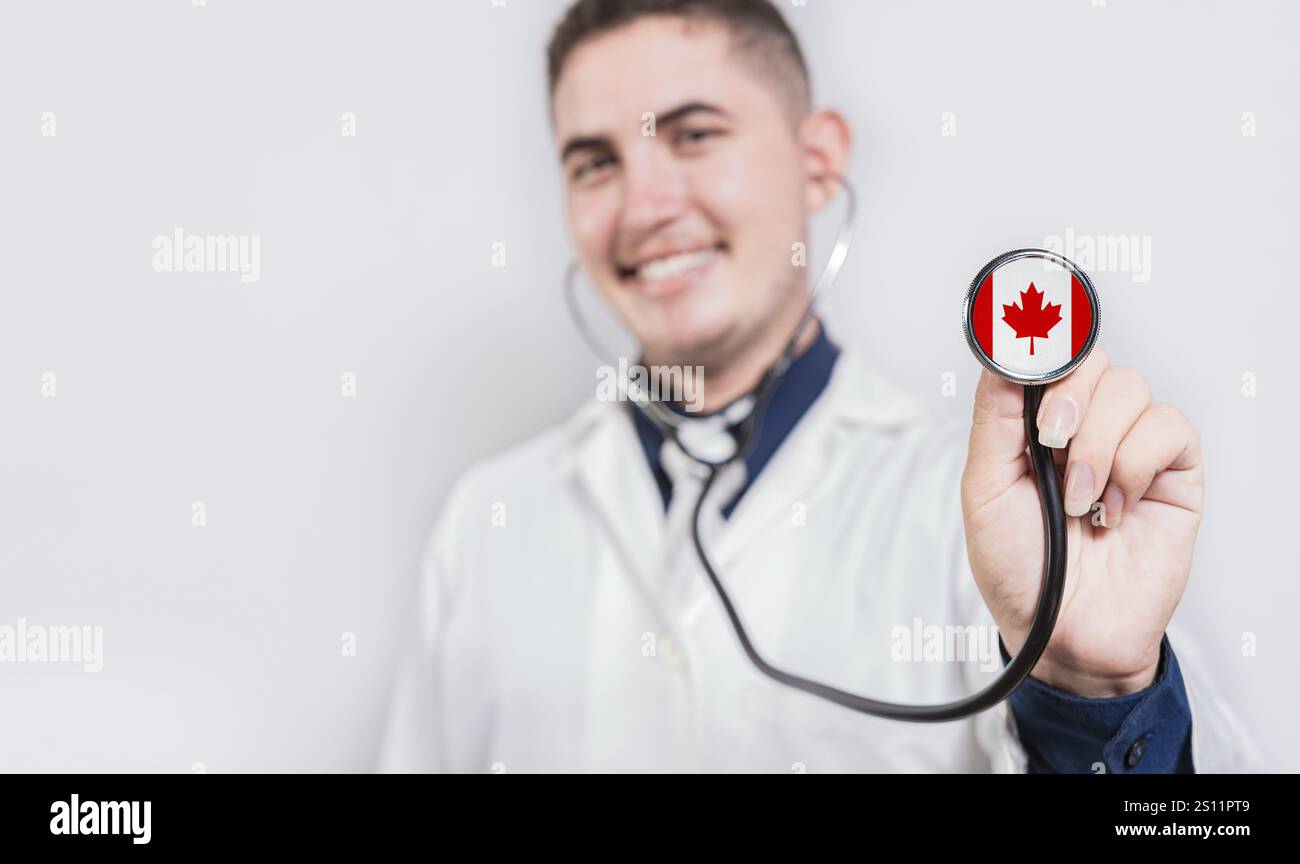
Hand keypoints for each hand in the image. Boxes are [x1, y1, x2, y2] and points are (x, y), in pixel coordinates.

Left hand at [960, 347, 1204, 696]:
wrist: (1063, 632)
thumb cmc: (1019, 567)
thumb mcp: (984, 489)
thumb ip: (995, 419)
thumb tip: (1004, 355)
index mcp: (1034, 425)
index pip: (1048, 356)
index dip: (1044, 346)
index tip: (1029, 350)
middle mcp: (1085, 427)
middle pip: (1092, 360)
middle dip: (1068, 397)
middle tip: (1050, 442)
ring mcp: (1131, 447)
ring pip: (1130, 388)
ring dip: (1097, 444)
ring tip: (1078, 500)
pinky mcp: (1174, 473)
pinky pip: (1168, 426)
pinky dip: (1134, 464)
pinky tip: (1113, 508)